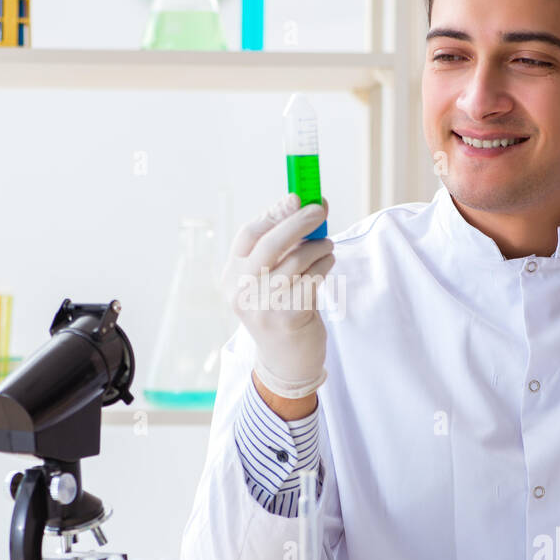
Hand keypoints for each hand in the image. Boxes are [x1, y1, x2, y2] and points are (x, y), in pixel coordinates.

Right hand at [221, 193, 335, 399]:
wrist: (286, 362)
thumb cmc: (281, 310)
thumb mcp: (270, 279)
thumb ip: (281, 246)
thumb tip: (302, 204)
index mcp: (231, 277)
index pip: (248, 235)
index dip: (273, 213)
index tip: (295, 197)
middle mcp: (241, 291)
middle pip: (271, 243)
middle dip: (298, 221)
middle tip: (320, 208)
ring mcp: (262, 306)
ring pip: (297, 260)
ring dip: (318, 246)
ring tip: (327, 246)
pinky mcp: (287, 317)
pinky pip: (312, 278)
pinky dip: (324, 265)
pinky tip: (327, 263)